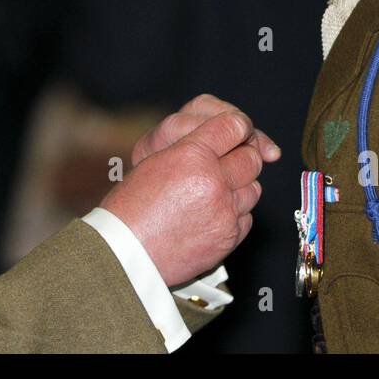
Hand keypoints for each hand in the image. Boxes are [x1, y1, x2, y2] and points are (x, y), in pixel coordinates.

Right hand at [100, 98, 279, 286]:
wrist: (125, 252)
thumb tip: (221, 141)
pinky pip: (246, 217)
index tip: (239, 130)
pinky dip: (236, 213)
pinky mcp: (228, 237)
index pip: (234, 126)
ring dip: (241, 186)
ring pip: (253, 188)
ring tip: (219, 190)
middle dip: (243, 156)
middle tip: (231, 160)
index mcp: (191, 156)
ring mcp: (224, 212)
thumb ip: (192, 148)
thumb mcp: (155, 161)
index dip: (239, 126)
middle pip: (251, 158)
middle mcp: (213, 181)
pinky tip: (215, 213)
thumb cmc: (132, 206)